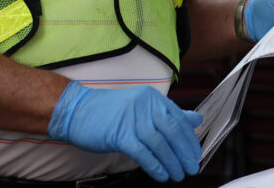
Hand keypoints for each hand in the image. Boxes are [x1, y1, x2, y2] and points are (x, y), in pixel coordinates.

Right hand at [48, 81, 201, 181]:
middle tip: (191, 168)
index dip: (190, 140)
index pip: (179, 120)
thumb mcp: (142, 107)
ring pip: (160, 144)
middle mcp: (145, 105)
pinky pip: (143, 153)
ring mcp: (132, 119)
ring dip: (171, 163)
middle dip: (185, 153)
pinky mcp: (119, 134)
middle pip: (173, 132)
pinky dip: (155, 166)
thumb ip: (169, 114)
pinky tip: (161, 174)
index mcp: (153, 98)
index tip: (195, 154)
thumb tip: (196, 120)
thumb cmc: (110, 112)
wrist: (77, 110)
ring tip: (177, 175)